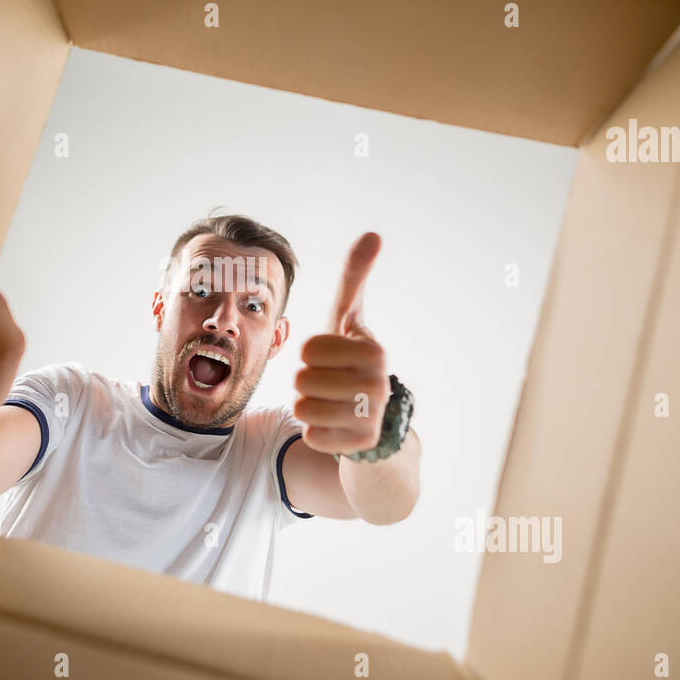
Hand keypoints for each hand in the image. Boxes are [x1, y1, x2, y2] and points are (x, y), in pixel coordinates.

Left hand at [293, 233, 388, 454]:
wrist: (374, 420)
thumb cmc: (352, 360)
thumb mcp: (351, 319)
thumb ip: (355, 278)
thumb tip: (373, 233)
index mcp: (374, 351)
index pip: (309, 348)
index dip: (311, 353)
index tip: (331, 358)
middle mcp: (378, 385)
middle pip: (301, 379)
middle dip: (306, 380)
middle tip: (329, 382)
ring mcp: (370, 418)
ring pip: (302, 407)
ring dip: (307, 405)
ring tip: (330, 402)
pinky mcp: (357, 446)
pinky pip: (310, 434)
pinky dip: (314, 430)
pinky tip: (334, 424)